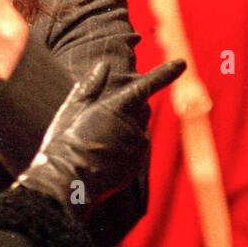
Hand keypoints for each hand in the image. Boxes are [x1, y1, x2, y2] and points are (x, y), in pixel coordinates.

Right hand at [15, 58, 185, 215]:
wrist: (67, 182)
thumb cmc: (65, 142)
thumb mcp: (72, 110)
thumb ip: (90, 86)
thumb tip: (103, 65)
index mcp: (118, 107)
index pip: (147, 85)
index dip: (166, 73)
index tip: (182, 63)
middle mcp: (133, 126)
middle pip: (141, 109)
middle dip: (130, 108)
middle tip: (101, 119)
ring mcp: (136, 149)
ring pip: (138, 131)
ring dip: (125, 130)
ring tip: (95, 142)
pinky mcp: (134, 167)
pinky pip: (134, 152)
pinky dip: (122, 150)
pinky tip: (100, 157)